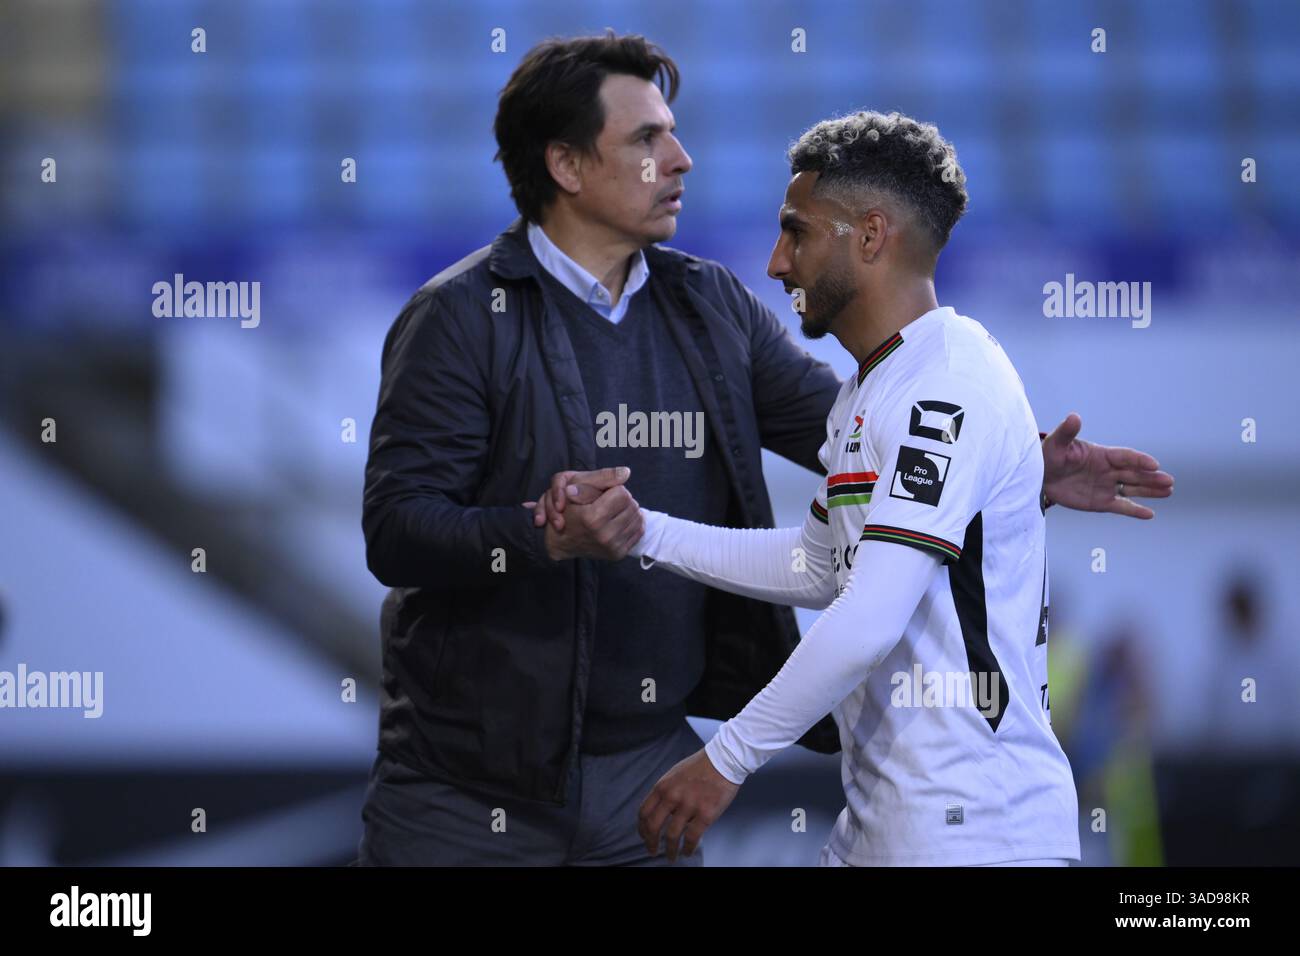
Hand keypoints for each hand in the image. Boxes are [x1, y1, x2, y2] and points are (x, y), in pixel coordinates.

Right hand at [521, 467, 642, 560]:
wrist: (561, 542)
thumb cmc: (567, 511)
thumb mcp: (576, 488)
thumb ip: (601, 478)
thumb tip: (626, 472)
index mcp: (592, 518)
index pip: (622, 493)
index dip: (614, 489)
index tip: (604, 494)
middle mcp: (604, 535)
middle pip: (632, 504)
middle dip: (623, 499)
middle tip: (609, 502)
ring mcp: (612, 547)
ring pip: (638, 517)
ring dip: (629, 510)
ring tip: (614, 511)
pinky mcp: (618, 554)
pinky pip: (639, 531)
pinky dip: (632, 523)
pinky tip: (620, 521)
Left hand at [637, 749, 740, 861]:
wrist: (723, 760)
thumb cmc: (700, 766)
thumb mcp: (674, 774)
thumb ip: (665, 791)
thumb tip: (660, 811)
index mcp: (662, 787)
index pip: (644, 812)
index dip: (642, 828)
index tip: (644, 836)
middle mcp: (672, 797)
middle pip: (653, 826)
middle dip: (651, 843)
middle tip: (653, 851)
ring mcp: (688, 806)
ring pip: (672, 836)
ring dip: (670, 850)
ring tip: (671, 857)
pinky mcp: (705, 815)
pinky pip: (692, 838)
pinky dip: (687, 848)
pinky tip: (687, 852)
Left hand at [1041, 413, 1174, 518]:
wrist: (1040, 476)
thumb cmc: (1049, 455)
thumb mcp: (1056, 443)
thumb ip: (1067, 432)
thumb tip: (1074, 417)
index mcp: (1102, 454)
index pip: (1125, 456)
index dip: (1139, 460)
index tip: (1154, 464)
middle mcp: (1108, 470)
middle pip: (1134, 473)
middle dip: (1151, 477)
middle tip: (1169, 481)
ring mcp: (1106, 486)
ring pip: (1132, 489)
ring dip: (1150, 491)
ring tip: (1168, 491)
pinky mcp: (1100, 502)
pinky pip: (1120, 507)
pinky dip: (1135, 510)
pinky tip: (1150, 514)